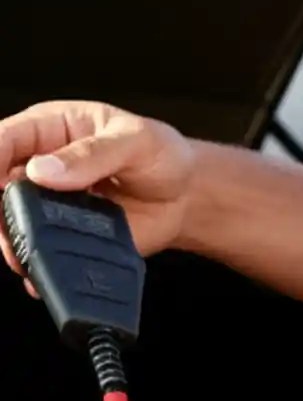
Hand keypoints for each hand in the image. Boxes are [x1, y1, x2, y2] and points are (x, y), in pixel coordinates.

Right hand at [0, 101, 195, 294]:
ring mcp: (49, 203)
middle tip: (20, 222)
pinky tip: (41, 272)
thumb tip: (43, 170)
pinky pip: (38, 251)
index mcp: (51, 129)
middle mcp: (41, 166)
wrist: (186, 195)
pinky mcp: (63, 234)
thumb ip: (94, 153)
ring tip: (30, 251)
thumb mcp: (137, 141)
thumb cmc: (162, 155)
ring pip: (12, 222)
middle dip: (3, 207)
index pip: (3, 138)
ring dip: (16, 240)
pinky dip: (36, 264)